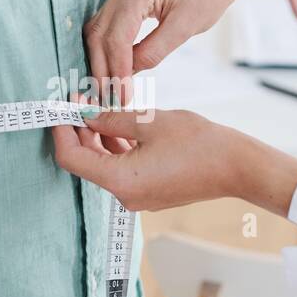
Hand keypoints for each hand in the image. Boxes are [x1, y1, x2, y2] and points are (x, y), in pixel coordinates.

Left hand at [52, 108, 296, 216]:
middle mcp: (124, 195)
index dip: (61, 131)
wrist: (236, 166)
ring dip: (99, 137)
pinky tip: (122, 123)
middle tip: (81, 99)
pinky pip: (123, 169)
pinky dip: (118, 147)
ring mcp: (138, 197)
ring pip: (105, 164)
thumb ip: (110, 118)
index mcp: (120, 180)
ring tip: (101, 106)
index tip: (60, 109)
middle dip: (80, 130)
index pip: (72, 158)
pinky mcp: (150, 192)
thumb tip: (83, 113)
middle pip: (87, 162)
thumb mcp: (148, 121)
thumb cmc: (198, 142)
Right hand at [84, 0, 296, 97]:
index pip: (117, 38)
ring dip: (101, 59)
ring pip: (98, 28)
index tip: (120, 98)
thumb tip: (127, 75)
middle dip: (102, 69)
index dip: (116, 72)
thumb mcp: (184, 28)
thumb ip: (153, 52)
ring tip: (109, 88)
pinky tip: (115, 67)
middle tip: (107, 99)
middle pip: (99, 34)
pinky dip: (109, 45)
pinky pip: (108, 21)